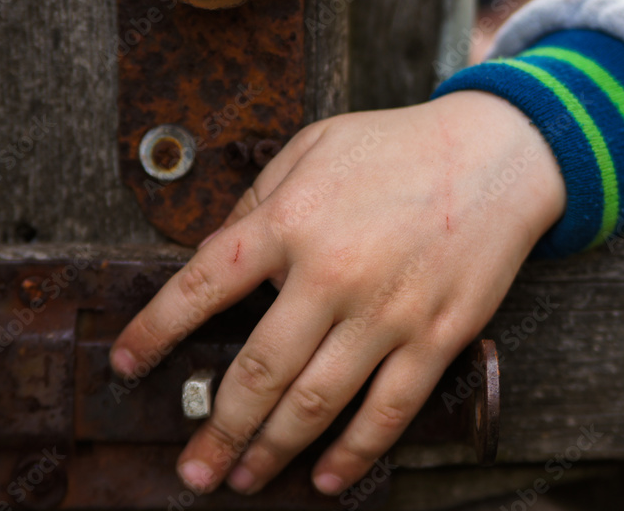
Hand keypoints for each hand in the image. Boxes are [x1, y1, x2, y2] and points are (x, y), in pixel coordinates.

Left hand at [109, 90, 564, 495]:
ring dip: (271, 450)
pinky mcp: (437, 336)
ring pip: (315, 403)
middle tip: (191, 466)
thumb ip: (259, 200)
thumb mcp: (313, 146)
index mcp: (291, 220)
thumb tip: (217, 253)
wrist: (496, 154)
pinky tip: (328, 477)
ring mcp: (388, 311)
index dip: (156, 331)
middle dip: (215, 427)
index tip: (127, 365)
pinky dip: (355, 452)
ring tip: (241, 478)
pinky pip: (389, 409)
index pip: (202, 286)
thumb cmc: (398, 147)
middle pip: (257, 370)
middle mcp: (332, 273)